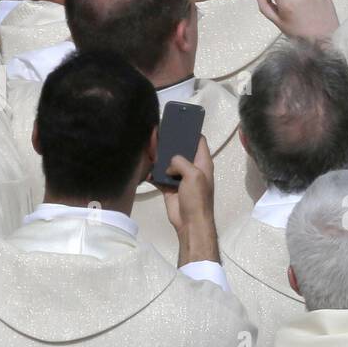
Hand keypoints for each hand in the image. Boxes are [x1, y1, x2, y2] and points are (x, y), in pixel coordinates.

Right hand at [158, 135, 218, 264]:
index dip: (190, 131)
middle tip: (157, 131)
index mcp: (202, 163)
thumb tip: (169, 163)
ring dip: (158, 155)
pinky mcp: (168, 186)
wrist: (189, 223)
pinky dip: (152, 171)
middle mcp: (192, 168)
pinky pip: (159, 175)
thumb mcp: (194, 175)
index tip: (179, 123)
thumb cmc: (197, 198)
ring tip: (148, 143)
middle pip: (180, 150)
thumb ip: (181, 162)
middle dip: (169, 142)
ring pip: (167, 162)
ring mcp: (179, 177)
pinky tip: (145, 163)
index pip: (198, 142)